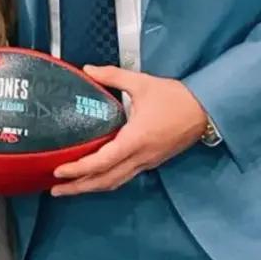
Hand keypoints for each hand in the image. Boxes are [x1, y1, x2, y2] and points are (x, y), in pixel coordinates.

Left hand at [50, 65, 208, 195]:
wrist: (206, 110)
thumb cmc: (175, 97)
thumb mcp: (142, 83)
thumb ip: (113, 76)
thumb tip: (88, 70)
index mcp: (135, 139)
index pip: (102, 161)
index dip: (79, 169)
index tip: (59, 171)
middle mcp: (140, 157)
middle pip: (105, 181)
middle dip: (79, 188)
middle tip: (54, 190)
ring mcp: (147, 163)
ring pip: (115, 182)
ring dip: (91, 188)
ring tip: (69, 189)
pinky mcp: (151, 162)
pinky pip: (124, 177)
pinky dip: (106, 181)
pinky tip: (95, 178)